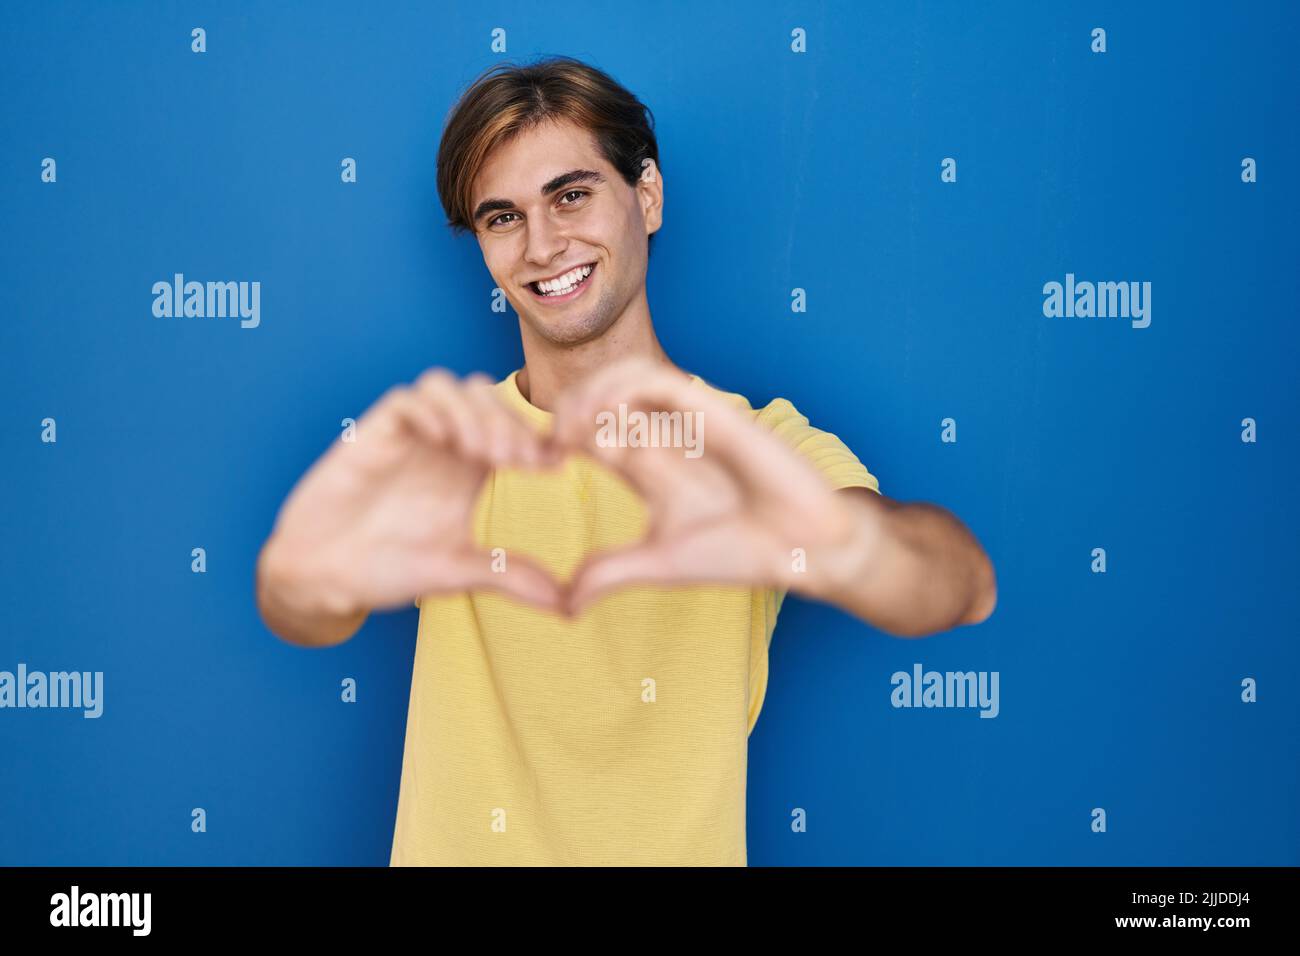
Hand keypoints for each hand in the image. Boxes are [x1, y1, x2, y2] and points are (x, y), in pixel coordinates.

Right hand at [261, 369, 564, 616]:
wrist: (322, 576)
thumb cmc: (387, 569)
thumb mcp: (459, 572)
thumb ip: (510, 577)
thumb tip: (568, 605)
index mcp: (470, 468)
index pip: (514, 428)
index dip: (538, 437)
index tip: (554, 466)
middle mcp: (443, 444)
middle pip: (488, 396)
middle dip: (509, 421)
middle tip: (518, 461)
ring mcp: (408, 436)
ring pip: (450, 386)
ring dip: (473, 412)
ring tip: (484, 454)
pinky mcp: (372, 434)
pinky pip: (407, 400)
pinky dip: (432, 411)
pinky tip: (443, 442)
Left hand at [552, 359, 877, 614]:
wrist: (801, 550)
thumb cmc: (739, 551)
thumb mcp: (659, 563)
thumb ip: (611, 573)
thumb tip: (563, 606)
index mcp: (651, 464)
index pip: (593, 429)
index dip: (560, 435)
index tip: (539, 461)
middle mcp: (666, 435)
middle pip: (604, 395)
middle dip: (570, 408)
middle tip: (550, 442)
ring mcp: (690, 421)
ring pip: (629, 377)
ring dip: (593, 392)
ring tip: (572, 427)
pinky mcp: (716, 412)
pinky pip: (663, 381)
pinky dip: (627, 388)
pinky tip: (608, 418)